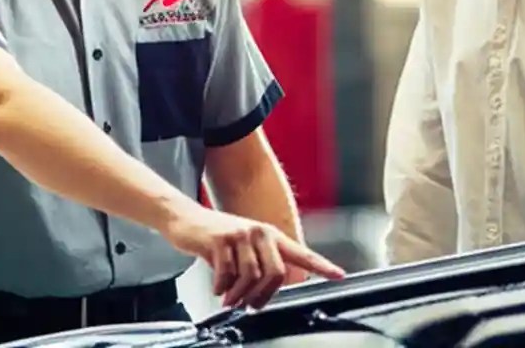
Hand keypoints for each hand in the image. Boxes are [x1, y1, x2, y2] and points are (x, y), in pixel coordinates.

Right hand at [162, 206, 344, 309]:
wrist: (185, 219)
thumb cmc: (216, 238)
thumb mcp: (243, 248)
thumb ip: (258, 265)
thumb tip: (264, 295)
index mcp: (269, 235)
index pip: (301, 252)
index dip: (321, 265)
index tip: (339, 275)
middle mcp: (259, 232)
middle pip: (276, 273)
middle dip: (262, 295)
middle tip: (250, 305)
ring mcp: (240, 233)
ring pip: (251, 277)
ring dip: (239, 295)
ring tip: (229, 299)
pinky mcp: (220, 239)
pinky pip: (227, 274)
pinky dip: (221, 288)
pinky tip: (217, 287)